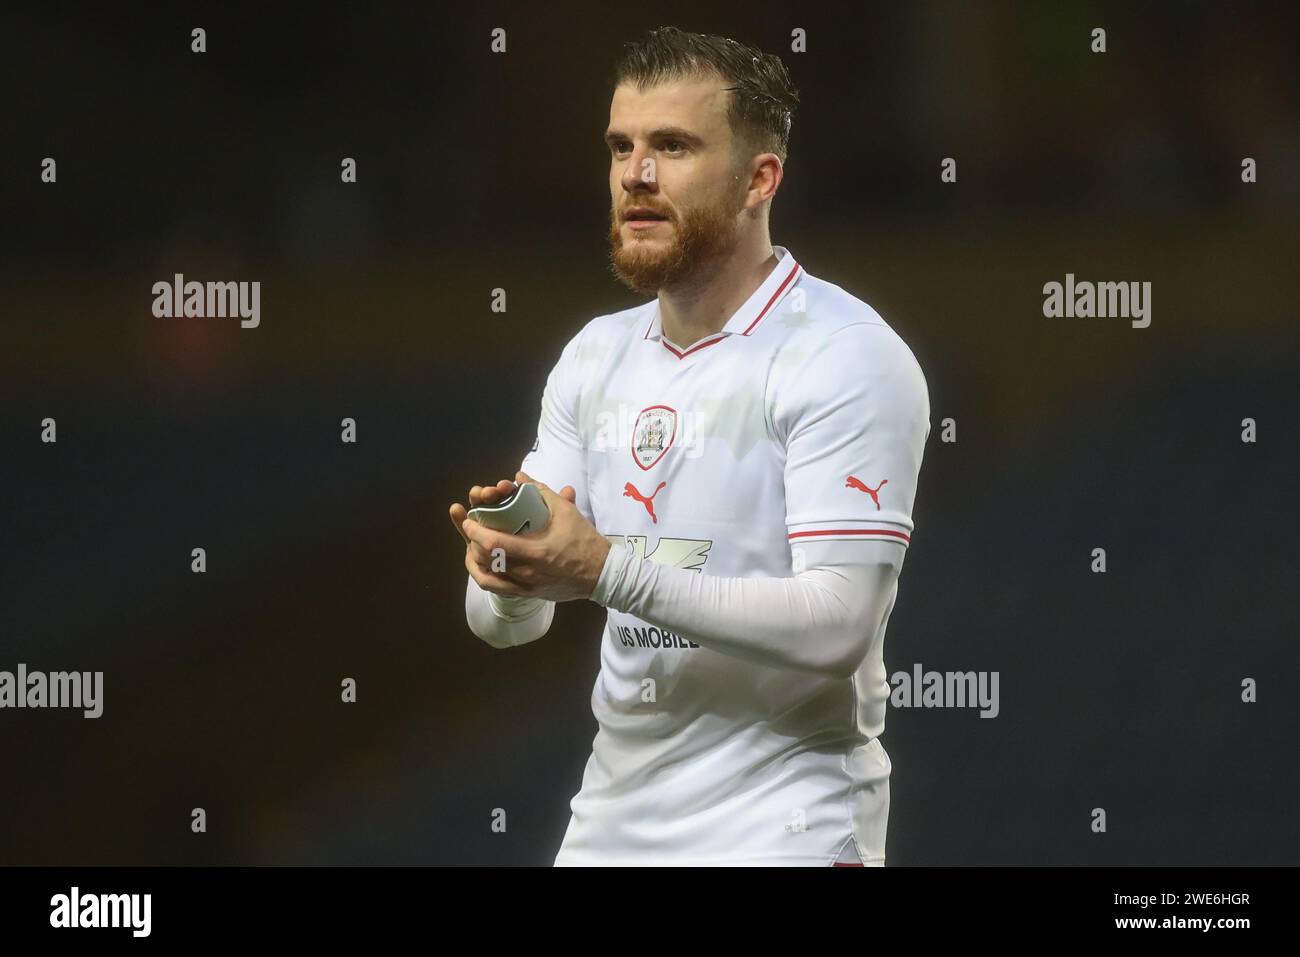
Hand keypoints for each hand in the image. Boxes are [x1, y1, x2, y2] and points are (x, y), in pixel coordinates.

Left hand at [452, 471, 609, 601]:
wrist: (601, 573)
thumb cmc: (584, 541)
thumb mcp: (565, 512)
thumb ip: (540, 492)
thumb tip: (519, 477)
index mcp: (536, 552)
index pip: (494, 544)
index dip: (475, 532)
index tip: (468, 520)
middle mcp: (527, 573)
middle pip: (487, 560)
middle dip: (472, 543)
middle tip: (471, 529)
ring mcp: (527, 587)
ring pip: (488, 578)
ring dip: (475, 561)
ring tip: (472, 547)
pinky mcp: (528, 595)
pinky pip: (497, 589)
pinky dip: (485, 576)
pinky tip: (483, 566)